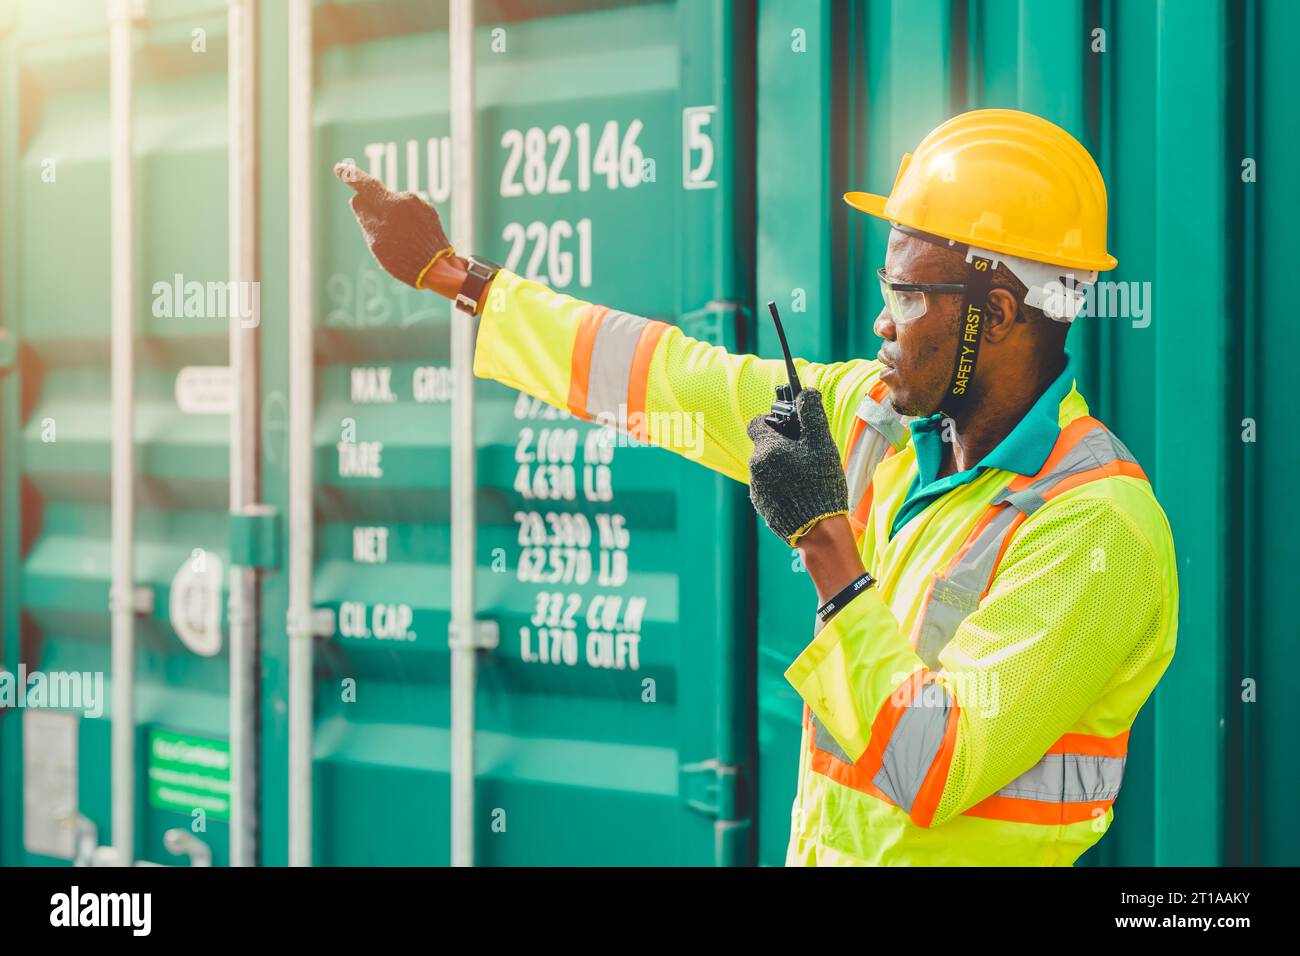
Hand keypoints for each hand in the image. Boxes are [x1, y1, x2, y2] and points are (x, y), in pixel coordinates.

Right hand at [334, 162, 462, 292]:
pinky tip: (411, 243)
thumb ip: (364, 216)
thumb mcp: (376, 240)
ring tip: (401, 246)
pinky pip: (410, 215)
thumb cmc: (404, 257)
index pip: (367, 185)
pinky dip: (406, 226)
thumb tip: (359, 199)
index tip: (339, 168)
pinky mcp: (431, 214)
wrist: (439, 270)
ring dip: (393, 222)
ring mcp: (422, 205)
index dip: (351, 176)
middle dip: (376, 214)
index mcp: (391, 204)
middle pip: (381, 200)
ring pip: (396, 209)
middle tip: (382, 240)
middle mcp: (408, 198)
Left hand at [745, 388, 849, 546]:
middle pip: (765, 447)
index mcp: (767, 449)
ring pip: (767, 468)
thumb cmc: (821, 483)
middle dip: (783, 447)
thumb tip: (806, 392)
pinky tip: (801, 494)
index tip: (789, 427)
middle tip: (806, 455)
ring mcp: (756, 490)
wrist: (818, 530)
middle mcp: (755, 468)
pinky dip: (781, 487)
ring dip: (782, 468)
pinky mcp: (762, 507)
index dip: (773, 421)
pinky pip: (769, 488)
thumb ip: (811, 414)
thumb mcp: (821, 444)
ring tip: (807, 478)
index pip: (757, 423)